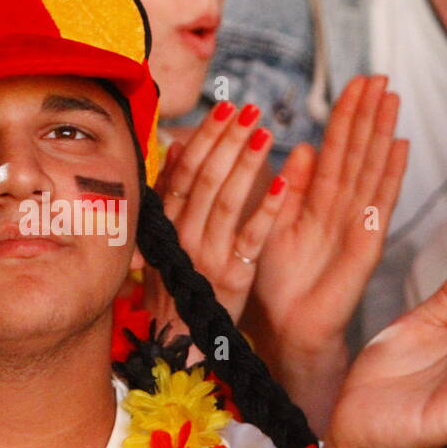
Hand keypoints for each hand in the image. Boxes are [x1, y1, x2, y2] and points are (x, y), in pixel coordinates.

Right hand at [144, 102, 289, 327]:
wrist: (179, 340)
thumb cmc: (175, 284)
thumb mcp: (162, 238)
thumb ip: (169, 195)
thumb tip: (173, 148)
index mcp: (165, 222)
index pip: (184, 170)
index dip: (205, 136)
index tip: (225, 107)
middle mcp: (182, 234)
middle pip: (206, 178)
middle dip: (228, 139)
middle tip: (251, 110)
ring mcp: (206, 255)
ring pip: (227, 200)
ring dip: (247, 163)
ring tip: (266, 132)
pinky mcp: (232, 275)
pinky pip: (251, 236)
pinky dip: (267, 208)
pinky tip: (284, 184)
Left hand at [249, 76, 407, 369]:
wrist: (287, 324)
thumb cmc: (277, 279)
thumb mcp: (275, 220)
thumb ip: (289, 186)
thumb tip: (299, 145)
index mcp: (319, 199)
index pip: (336, 148)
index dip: (346, 116)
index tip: (356, 82)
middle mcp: (342, 206)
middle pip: (358, 151)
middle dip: (367, 114)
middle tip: (378, 76)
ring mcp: (358, 221)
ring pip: (371, 168)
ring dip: (382, 133)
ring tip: (391, 98)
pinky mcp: (366, 243)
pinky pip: (379, 203)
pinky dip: (391, 174)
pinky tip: (400, 146)